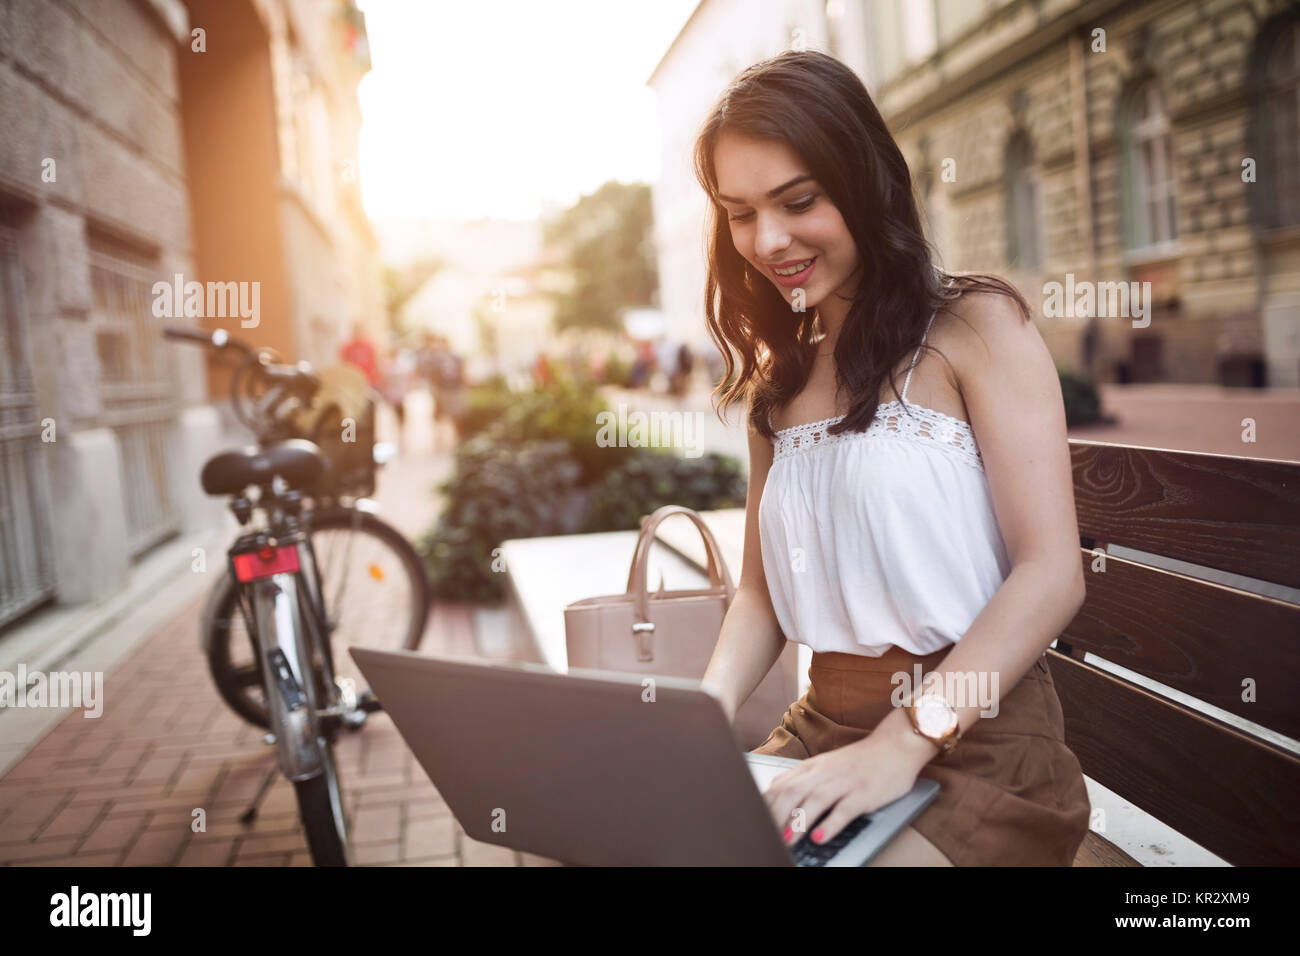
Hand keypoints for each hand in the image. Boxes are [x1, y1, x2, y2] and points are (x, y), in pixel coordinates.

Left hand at [763, 718, 933, 847]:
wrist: (895, 745)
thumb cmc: (860, 760)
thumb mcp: (826, 766)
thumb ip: (803, 779)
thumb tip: (776, 795)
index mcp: (813, 767)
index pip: (781, 785)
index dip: (766, 804)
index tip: (755, 821)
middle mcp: (825, 773)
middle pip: (793, 792)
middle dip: (776, 815)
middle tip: (766, 835)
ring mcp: (845, 782)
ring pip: (815, 800)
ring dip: (799, 822)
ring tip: (787, 841)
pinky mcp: (864, 793)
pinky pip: (845, 810)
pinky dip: (830, 824)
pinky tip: (820, 837)